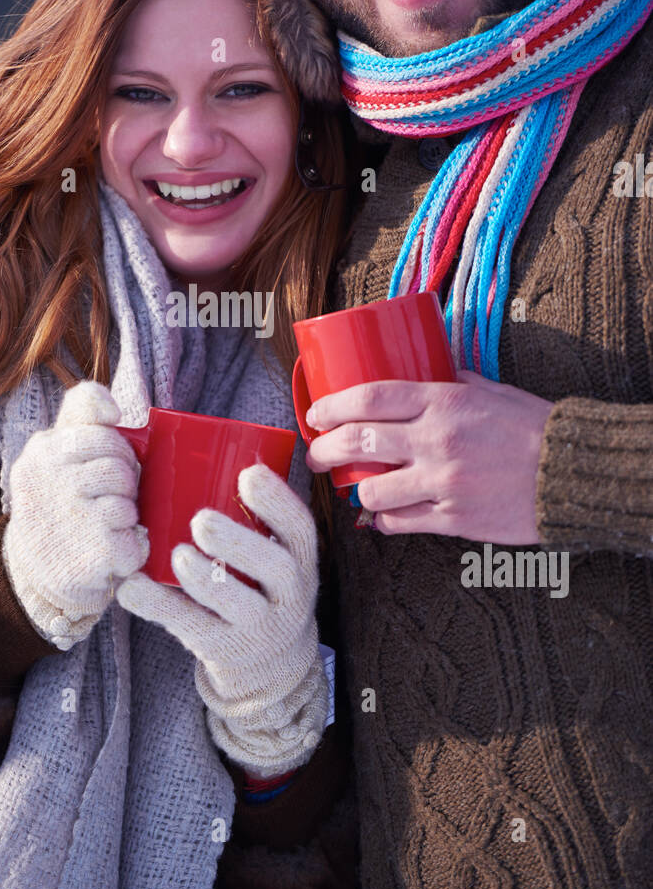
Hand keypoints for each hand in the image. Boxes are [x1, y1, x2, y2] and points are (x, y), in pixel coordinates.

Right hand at [2, 381, 148, 648]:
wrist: (33, 577)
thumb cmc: (59, 504)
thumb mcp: (57, 454)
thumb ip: (83, 416)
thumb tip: (113, 407)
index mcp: (44, 450)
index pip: (100, 426)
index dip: (117, 447)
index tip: (111, 464)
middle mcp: (50, 477)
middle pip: (121, 464)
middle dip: (126, 484)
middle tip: (108, 502)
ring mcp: (71, 514)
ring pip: (129, 501)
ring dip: (127, 517)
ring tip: (105, 529)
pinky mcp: (94, 553)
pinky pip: (137, 539)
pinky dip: (133, 550)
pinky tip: (111, 553)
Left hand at [116, 462, 328, 777]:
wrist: (270, 661)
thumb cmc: (258, 582)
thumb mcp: (272, 552)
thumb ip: (249, 516)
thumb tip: (190, 448)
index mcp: (300, 558)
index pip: (300, 528)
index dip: (278, 501)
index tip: (248, 474)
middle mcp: (289, 595)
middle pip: (275, 568)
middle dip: (239, 543)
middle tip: (202, 520)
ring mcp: (258, 628)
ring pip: (238, 605)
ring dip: (205, 578)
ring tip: (179, 555)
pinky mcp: (223, 649)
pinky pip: (191, 628)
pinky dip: (158, 607)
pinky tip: (131, 587)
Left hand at [304, 369, 553, 543]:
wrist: (573, 472)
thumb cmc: (534, 427)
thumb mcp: (491, 389)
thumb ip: (453, 380)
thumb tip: (426, 366)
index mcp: (444, 401)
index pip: (370, 397)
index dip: (332, 405)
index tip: (316, 413)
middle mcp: (437, 440)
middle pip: (358, 442)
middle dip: (324, 450)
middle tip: (316, 455)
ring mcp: (443, 482)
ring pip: (372, 491)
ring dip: (356, 491)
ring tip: (354, 488)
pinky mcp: (454, 518)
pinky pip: (401, 523)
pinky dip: (384, 520)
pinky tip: (382, 516)